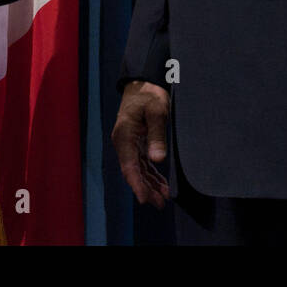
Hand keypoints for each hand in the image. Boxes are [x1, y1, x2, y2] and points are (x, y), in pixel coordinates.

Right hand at [111, 81, 170, 207]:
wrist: (142, 82)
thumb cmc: (149, 94)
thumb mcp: (157, 112)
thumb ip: (157, 136)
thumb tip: (158, 160)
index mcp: (124, 136)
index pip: (130, 166)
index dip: (137, 185)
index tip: (145, 199)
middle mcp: (123, 142)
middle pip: (133, 171)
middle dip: (146, 189)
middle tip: (160, 203)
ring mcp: (128, 143)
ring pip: (138, 169)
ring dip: (149, 184)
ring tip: (163, 199)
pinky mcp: (135, 142)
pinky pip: (141, 162)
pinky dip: (150, 174)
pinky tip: (160, 184)